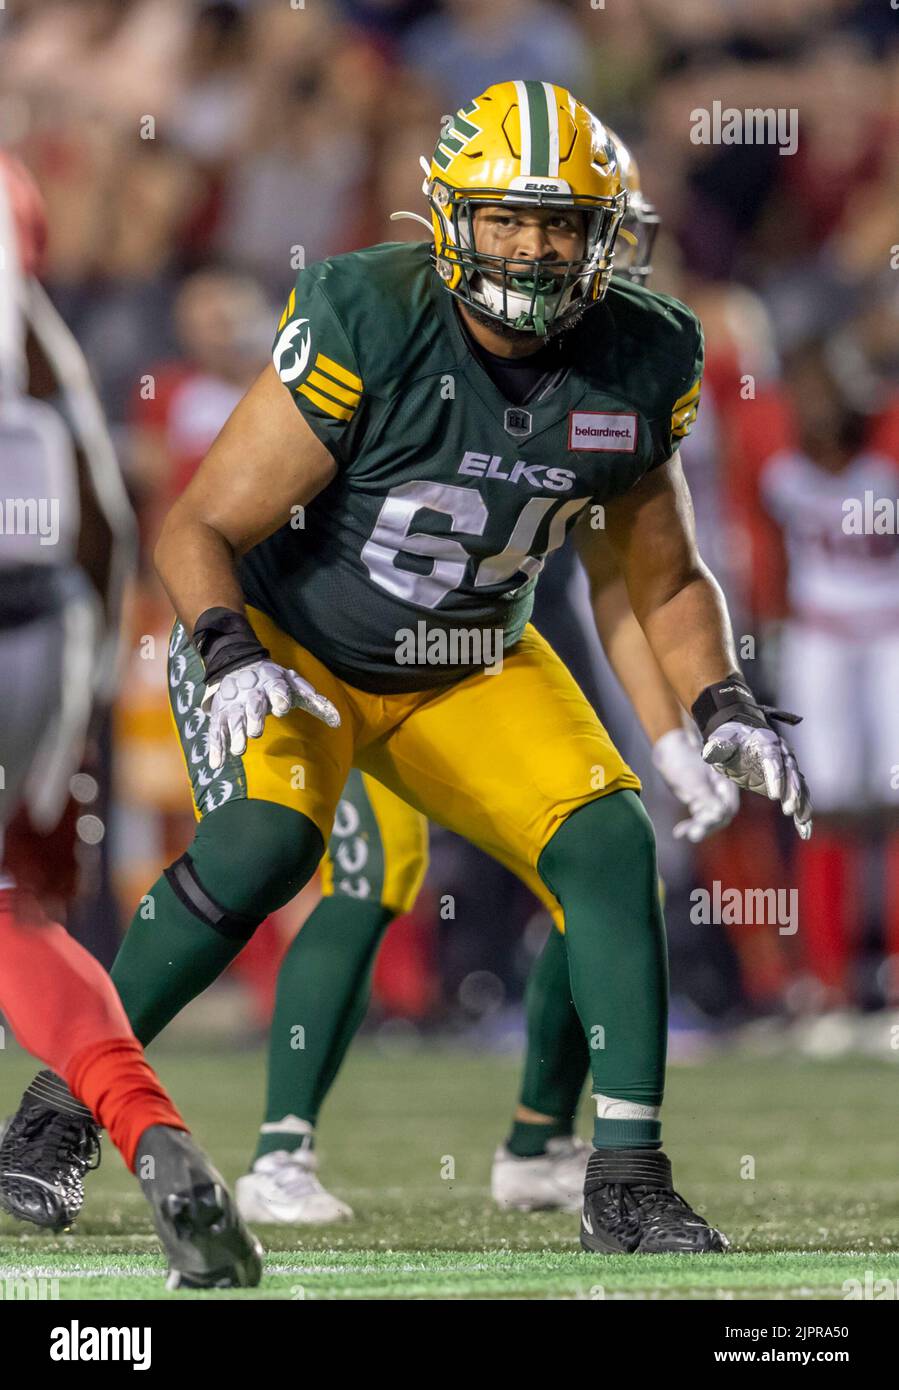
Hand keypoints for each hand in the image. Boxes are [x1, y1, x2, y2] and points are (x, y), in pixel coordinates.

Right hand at [201, 659, 339, 770]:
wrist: (240, 666)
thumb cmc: (276, 684)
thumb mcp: (296, 687)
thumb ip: (316, 702)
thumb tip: (338, 722)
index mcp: (272, 683)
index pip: (276, 688)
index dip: (280, 697)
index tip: (283, 708)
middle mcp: (252, 693)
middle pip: (253, 704)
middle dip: (254, 717)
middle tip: (256, 732)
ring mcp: (235, 705)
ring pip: (234, 719)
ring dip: (235, 734)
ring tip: (239, 751)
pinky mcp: (220, 715)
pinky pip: (217, 731)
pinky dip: (216, 747)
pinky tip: (217, 764)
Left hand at [652, 727, 738, 842]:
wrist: (668, 748)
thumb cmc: (682, 759)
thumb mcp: (693, 780)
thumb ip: (707, 797)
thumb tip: (720, 815)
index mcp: (725, 783)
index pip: (728, 806)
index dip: (719, 817)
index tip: (706, 823)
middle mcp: (720, 792)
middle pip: (720, 815)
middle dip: (707, 826)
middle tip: (694, 834)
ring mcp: (710, 797)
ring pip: (708, 819)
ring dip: (698, 827)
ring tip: (683, 834)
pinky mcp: (699, 801)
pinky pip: (698, 817)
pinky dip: (690, 824)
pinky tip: (678, 833)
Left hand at [701, 721, 811, 839]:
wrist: (739, 740)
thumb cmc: (728, 741)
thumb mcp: (720, 741)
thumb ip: (717, 747)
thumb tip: (710, 751)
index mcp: (765, 741)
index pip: (773, 758)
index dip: (776, 777)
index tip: (775, 796)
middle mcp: (782, 752)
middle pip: (791, 772)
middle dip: (792, 792)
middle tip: (789, 810)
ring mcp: (787, 767)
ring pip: (799, 785)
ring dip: (801, 803)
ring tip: (802, 821)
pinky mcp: (788, 782)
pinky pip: (800, 797)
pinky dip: (803, 813)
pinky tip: (805, 831)